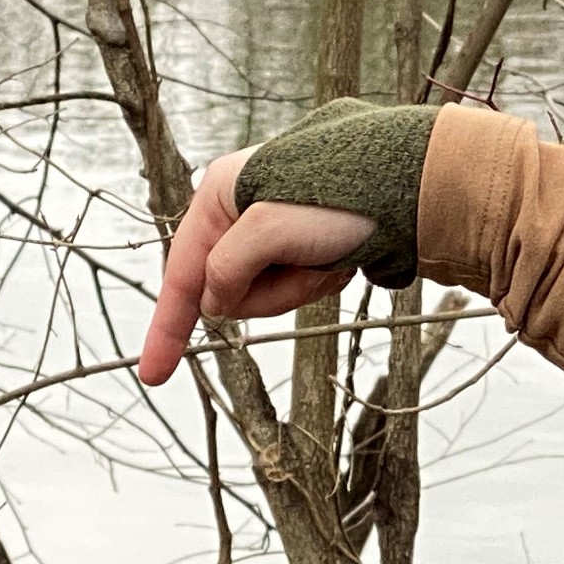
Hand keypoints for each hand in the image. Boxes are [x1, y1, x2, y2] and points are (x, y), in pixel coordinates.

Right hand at [139, 146, 376, 385]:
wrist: (411, 189)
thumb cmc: (339, 199)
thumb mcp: (269, 231)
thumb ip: (227, 268)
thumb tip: (212, 305)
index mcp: (219, 195)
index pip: (182, 273)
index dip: (168, 327)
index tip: (153, 374)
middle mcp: (241, 212)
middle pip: (230, 291)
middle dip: (272, 293)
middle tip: (308, 266)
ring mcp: (275, 232)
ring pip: (269, 294)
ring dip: (302, 286)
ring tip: (328, 257)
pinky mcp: (305, 246)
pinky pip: (300, 286)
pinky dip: (321, 280)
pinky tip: (342, 258)